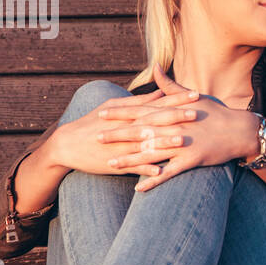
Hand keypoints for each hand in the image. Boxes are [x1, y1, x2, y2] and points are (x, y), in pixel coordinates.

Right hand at [47, 67, 202, 177]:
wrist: (67, 144)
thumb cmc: (93, 122)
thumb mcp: (114, 106)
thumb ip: (140, 101)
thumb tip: (161, 92)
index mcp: (130, 114)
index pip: (159, 103)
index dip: (178, 99)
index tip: (197, 94)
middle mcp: (128, 128)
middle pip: (155, 121)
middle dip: (176, 117)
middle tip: (198, 114)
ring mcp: (122, 146)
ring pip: (146, 144)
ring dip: (164, 143)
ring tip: (182, 142)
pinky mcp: (116, 163)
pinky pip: (133, 167)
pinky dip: (146, 169)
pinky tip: (160, 172)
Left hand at [96, 63, 261, 190]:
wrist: (241, 130)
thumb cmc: (218, 112)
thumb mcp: (194, 95)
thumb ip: (170, 85)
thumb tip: (155, 66)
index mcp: (173, 111)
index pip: (142, 111)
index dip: (121, 113)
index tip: (102, 114)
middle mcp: (174, 127)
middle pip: (141, 131)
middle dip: (117, 135)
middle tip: (96, 138)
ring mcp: (183, 144)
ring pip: (151, 153)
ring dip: (130, 160)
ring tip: (110, 164)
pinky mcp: (192, 160)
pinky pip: (169, 173)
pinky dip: (153, 180)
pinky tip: (138, 187)